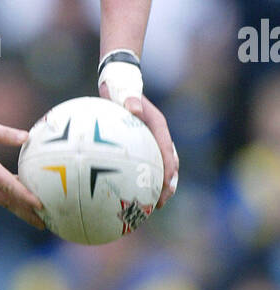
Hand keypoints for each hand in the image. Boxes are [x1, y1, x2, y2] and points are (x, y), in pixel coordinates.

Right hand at [0, 116, 45, 229]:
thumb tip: (27, 137)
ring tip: (37, 218)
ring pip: (2, 200)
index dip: (25, 196)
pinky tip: (20, 199)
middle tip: (45, 224)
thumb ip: (5, 133)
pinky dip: (9, 200)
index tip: (40, 205)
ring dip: (19, 210)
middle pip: (8, 201)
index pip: (9, 185)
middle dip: (27, 214)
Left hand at [99, 84, 178, 207]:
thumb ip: (131, 99)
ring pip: (159, 168)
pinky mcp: (142, 146)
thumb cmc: (122, 88)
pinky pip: (144, 165)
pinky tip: (128, 194)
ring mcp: (151, 142)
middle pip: (169, 164)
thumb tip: (134, 107)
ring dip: (158, 187)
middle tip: (159, 203)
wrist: (120, 84)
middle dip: (167, 186)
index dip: (168, 169)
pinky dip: (140, 179)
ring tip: (151, 206)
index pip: (167, 151)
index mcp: (158, 127)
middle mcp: (158, 136)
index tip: (165, 185)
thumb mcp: (125, 91)